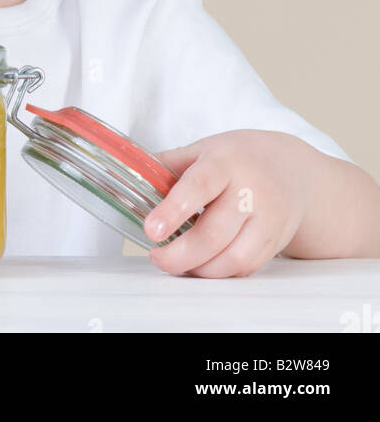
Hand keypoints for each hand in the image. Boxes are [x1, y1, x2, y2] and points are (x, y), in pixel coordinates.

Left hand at [142, 130, 313, 277]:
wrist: (292, 169)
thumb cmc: (240, 158)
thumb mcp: (205, 148)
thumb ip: (169, 163)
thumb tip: (130, 175)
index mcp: (226, 161)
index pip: (199, 185)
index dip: (173, 209)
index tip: (150, 230)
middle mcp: (250, 191)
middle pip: (215, 233)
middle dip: (180, 254)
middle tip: (157, 257)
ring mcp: (267, 219)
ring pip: (233, 258)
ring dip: (199, 269)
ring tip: (177, 262)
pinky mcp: (275, 242)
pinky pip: (246, 268)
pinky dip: (220, 273)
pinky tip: (202, 265)